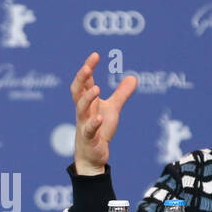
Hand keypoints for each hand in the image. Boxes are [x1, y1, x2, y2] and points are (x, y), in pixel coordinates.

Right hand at [70, 51, 136, 175]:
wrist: (92, 156)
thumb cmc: (99, 130)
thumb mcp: (112, 109)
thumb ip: (121, 94)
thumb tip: (134, 78)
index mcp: (87, 102)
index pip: (84, 82)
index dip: (88, 68)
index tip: (95, 55)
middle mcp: (83, 111)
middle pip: (77, 92)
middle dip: (81, 79)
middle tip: (87, 67)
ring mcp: (84, 124)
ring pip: (80, 109)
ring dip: (87, 98)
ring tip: (97, 88)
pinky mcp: (89, 138)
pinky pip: (89, 130)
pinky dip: (94, 124)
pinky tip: (100, 118)